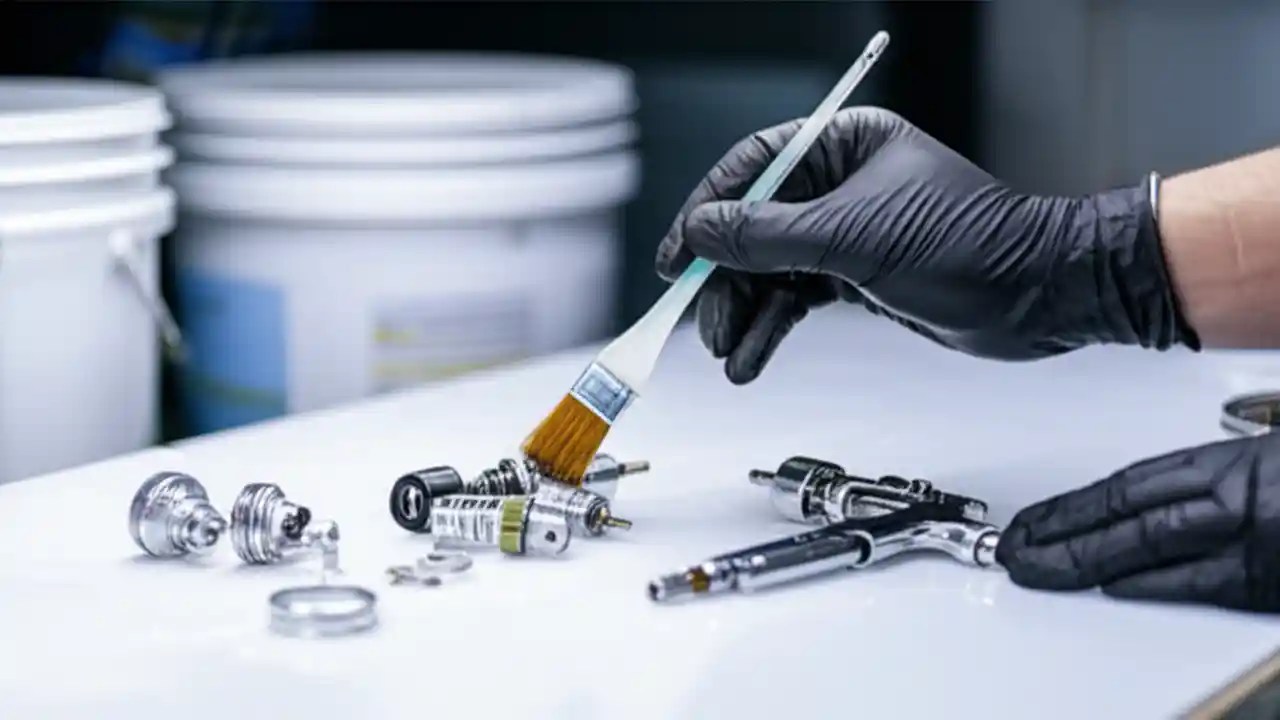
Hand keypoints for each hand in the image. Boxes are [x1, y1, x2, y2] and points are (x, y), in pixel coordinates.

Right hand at [655, 107, 1197, 383]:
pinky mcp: (859, 274)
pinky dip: (773, 328)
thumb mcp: (853, 238)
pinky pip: (798, 297)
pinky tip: (750, 358)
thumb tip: (701, 230)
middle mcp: (842, 182)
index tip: (678, 254)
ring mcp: (848, 230)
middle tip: (700, 317)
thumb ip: (768, 235)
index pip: (754, 168)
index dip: (708, 211)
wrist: (1037, 298)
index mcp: (845, 144)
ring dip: (745, 311)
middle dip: (725, 277)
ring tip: (726, 351)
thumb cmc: (970, 246)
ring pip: (772, 269)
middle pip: (755, 224)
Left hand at [995, 433, 1279, 612]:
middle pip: (1124, 517)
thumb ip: (1226, 472)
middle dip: (1061, 535)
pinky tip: (1110, 588)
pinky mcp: (1273, 579)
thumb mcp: (1271, 451)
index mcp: (1232, 462)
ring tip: (1041, 570)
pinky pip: (1200, 583)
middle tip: (1015, 552)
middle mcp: (1236, 498)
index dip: (1073, 504)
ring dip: (1086, 561)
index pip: (1128, 485)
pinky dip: (1151, 585)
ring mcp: (1256, 539)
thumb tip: (1168, 495)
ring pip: (1148, 549)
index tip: (1034, 518)